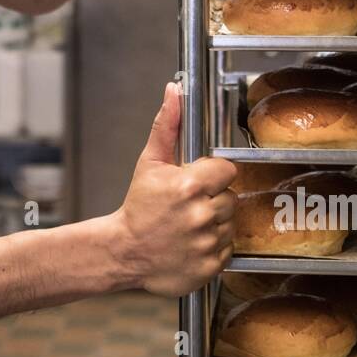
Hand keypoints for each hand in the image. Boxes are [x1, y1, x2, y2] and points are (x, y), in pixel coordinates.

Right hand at [109, 82, 237, 297]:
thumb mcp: (150, 163)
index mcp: (189, 185)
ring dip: (215, 223)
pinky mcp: (211, 265)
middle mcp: (201, 215)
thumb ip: (167, 125)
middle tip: (189, 205)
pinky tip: (193, 242)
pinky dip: (213, 246)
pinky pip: (227, 248)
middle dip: (213, 199)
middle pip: (230, 198)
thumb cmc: (139, 207)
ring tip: (189, 224)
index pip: (227, 170)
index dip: (213, 175)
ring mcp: (207, 242)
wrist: (125, 252)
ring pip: (230, 223)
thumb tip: (174, 90)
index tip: (199, 182)